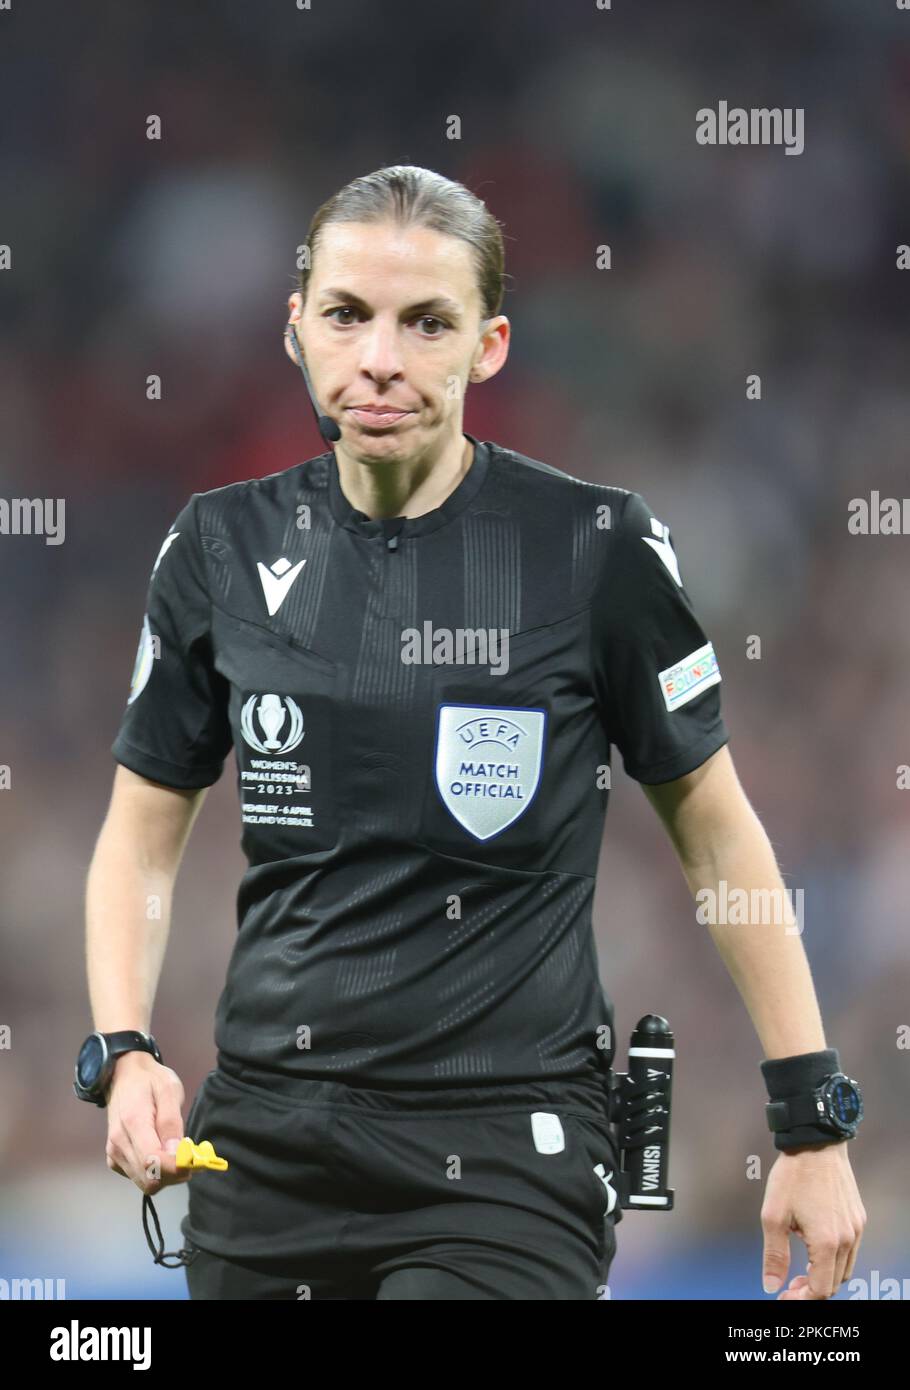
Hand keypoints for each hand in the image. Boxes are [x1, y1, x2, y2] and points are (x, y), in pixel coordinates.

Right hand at [104, 1052, 193, 1194]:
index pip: (152, 1162)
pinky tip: (162, 1153)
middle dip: (175, 1174)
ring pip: (145, 1183)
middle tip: (190, 1156)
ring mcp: (114, 1153)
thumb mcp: (169, 1090)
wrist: (123, 1075)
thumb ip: (171, 1122)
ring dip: (166, 1175)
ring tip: (177, 1152)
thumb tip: (176, 1154)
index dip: (176, 1168)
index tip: (196, 1161)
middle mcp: (118, 1143)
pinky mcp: (114, 1160)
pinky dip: (155, 1173)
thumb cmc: (150, 1080)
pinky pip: (138, 1178)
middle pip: (150, 1180)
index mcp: (133, 1123)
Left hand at [761, 1141, 865, 1298]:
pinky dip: (833, 1260)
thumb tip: (771, 1286)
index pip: (820, 1289)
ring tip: (800, 1271)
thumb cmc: (792, 1176)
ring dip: (824, 1277)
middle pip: (834, 1283)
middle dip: (811, 1290)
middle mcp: (848, 1239)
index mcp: (827, 1242)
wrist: (816, 1143)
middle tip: (788, 1286)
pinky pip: (850, 1251)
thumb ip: (774, 1255)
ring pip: (844, 1269)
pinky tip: (813, 1249)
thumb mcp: (773, 1215)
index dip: (801, 1299)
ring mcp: (856, 1229)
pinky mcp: (858, 1218)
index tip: (783, 1296)